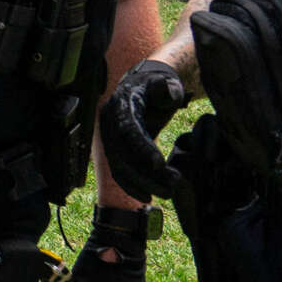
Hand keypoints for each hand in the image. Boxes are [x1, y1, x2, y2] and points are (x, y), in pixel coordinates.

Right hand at [99, 60, 187, 201]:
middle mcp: (109, 124)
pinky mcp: (114, 150)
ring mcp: (109, 138)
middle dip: (145, 174)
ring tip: (167, 193)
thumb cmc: (157, 88)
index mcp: (120, 106)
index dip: (142, 147)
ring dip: (141, 184)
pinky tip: (148, 196)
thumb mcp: (165, 84)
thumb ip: (167, 88)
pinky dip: (132, 185)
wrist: (143, 90)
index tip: (159, 164)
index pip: (128, 129)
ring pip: (119, 167)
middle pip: (121, 154)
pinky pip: (119, 171)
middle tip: (171, 187)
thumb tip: (169, 92)